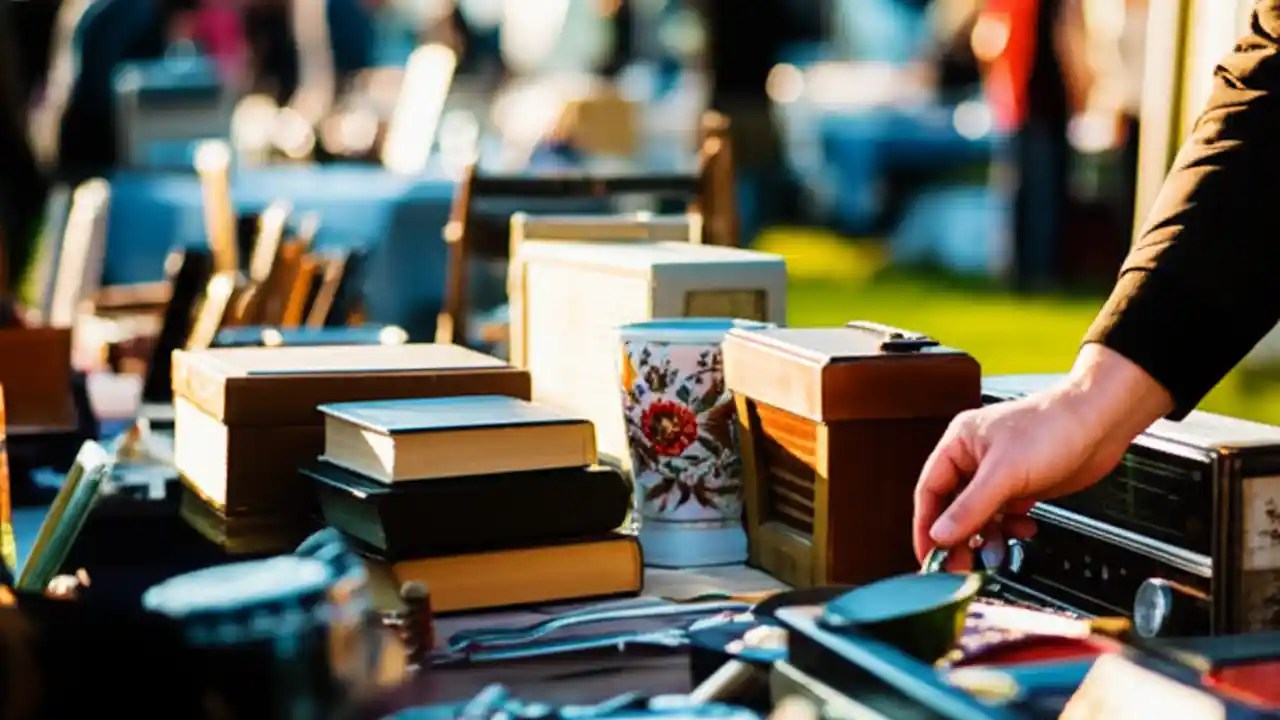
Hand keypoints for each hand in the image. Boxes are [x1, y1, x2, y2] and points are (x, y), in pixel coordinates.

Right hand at [913, 344, 1173, 566]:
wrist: (1102, 422)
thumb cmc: (1052, 427)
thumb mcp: (1005, 473)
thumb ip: (971, 507)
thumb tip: (940, 535)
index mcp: (958, 444)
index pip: (929, 490)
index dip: (926, 525)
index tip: (930, 556)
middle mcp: (974, 459)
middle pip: (952, 507)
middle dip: (957, 537)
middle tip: (957, 567)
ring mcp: (999, 473)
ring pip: (979, 515)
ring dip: (986, 537)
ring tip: (992, 557)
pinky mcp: (1022, 485)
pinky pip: (1004, 515)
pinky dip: (1010, 529)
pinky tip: (1023, 532)